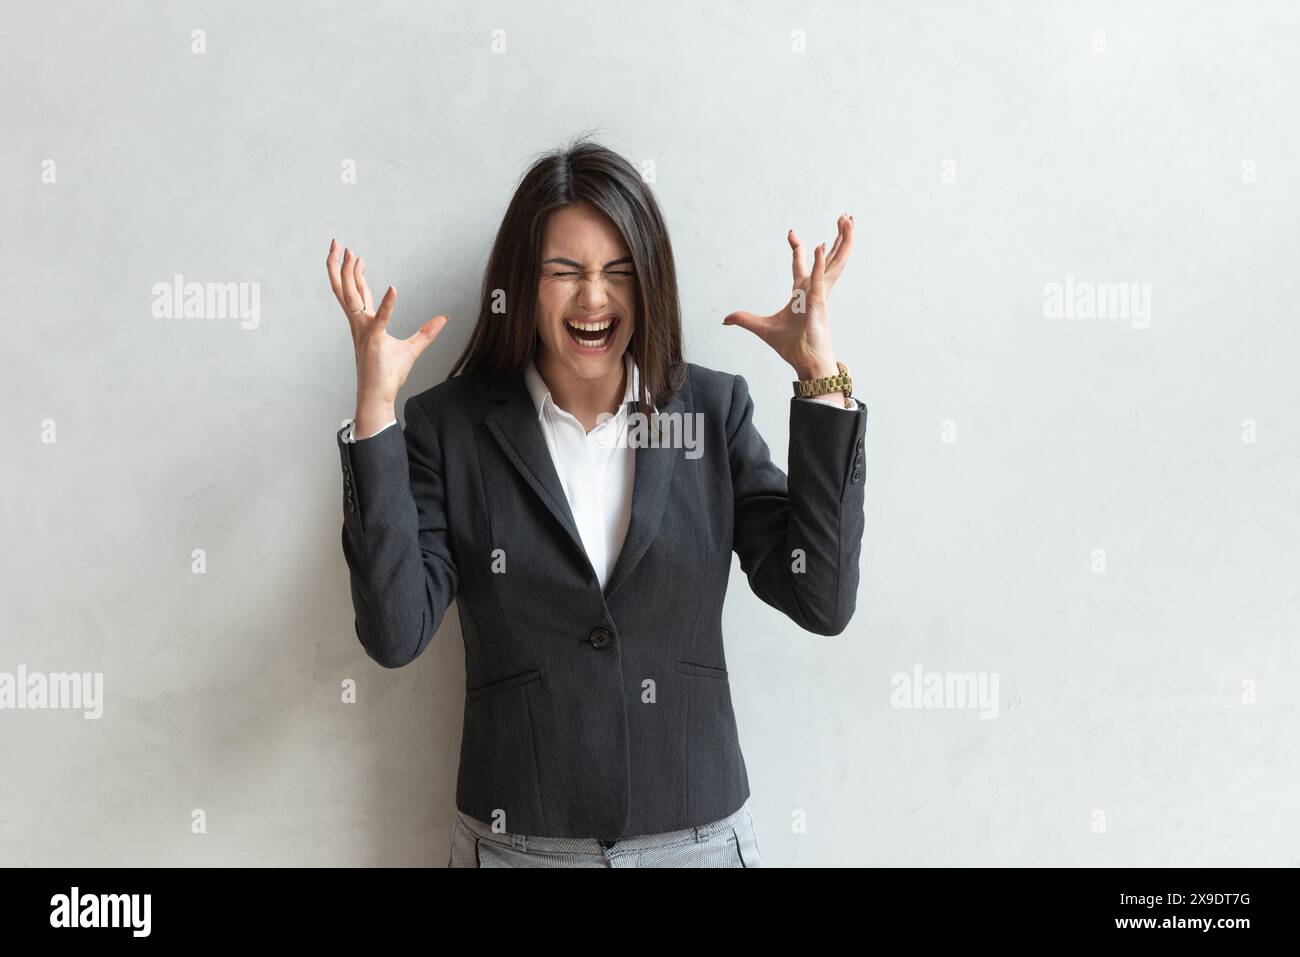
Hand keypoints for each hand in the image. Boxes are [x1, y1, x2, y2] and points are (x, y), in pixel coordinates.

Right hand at [326, 239, 448, 413]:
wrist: (378, 396)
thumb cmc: (389, 376)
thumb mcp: (413, 349)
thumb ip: (427, 333)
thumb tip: (443, 318)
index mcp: (365, 325)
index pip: (357, 294)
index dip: (355, 275)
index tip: (355, 257)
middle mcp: (359, 325)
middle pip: (347, 290)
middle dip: (342, 266)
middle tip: (339, 244)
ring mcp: (364, 332)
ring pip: (352, 298)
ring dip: (351, 275)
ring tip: (352, 255)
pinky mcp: (374, 342)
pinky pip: (380, 320)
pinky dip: (387, 305)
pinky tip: (394, 289)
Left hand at [722, 213, 853, 378]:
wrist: (806, 362)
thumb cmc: (792, 346)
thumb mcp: (762, 328)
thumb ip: (744, 319)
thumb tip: (725, 318)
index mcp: (803, 293)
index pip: (801, 265)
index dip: (798, 249)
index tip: (791, 234)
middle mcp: (815, 289)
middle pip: (828, 257)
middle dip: (837, 237)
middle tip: (843, 216)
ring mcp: (820, 294)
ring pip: (833, 262)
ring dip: (841, 241)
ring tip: (847, 220)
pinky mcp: (819, 302)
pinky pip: (820, 278)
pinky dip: (820, 263)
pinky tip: (819, 245)